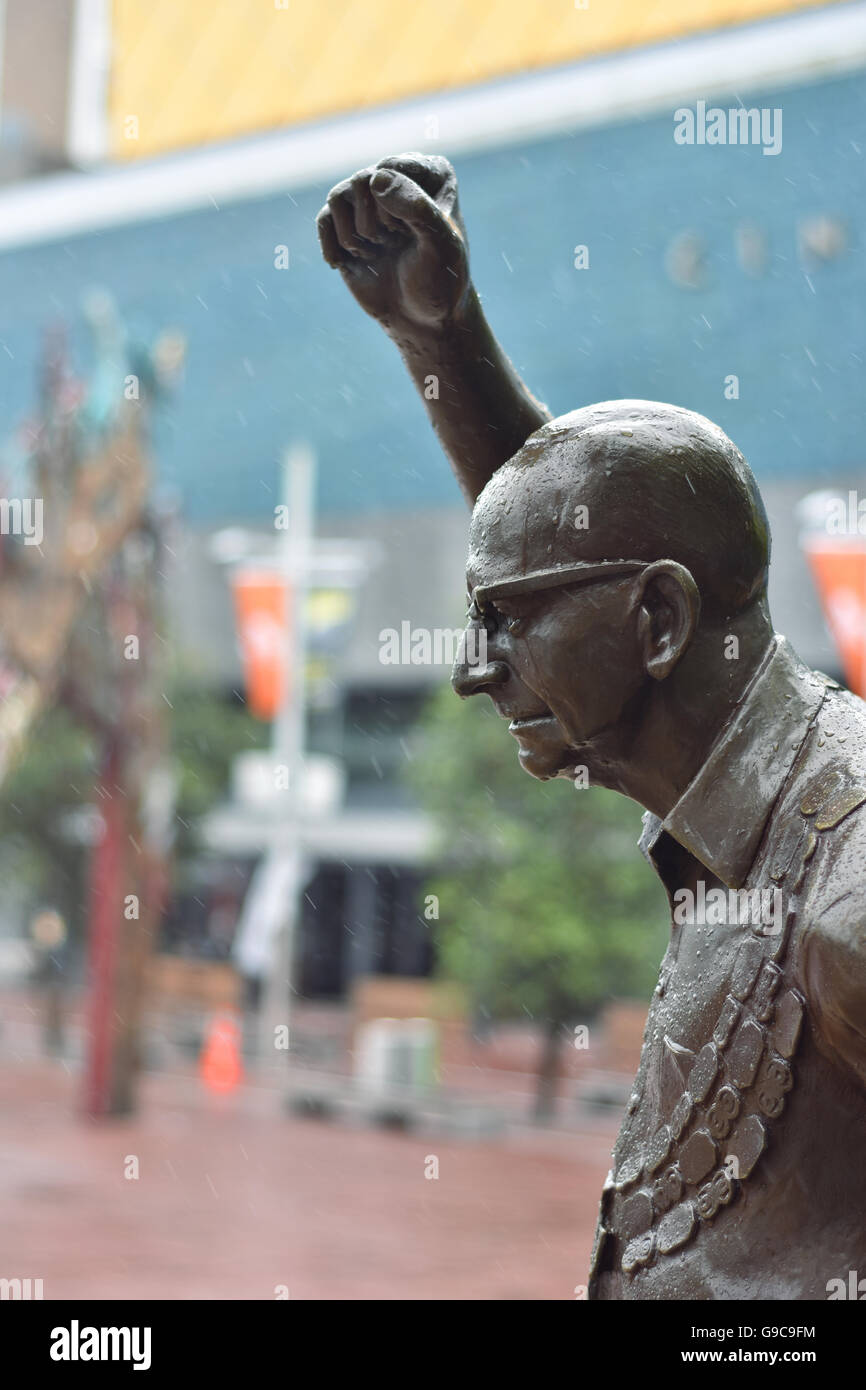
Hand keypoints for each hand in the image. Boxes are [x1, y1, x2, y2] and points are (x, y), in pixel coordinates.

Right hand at [317, 153, 470, 332]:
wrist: (421, 320)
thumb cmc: (439, 281)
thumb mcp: (441, 246)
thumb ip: (417, 207)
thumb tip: (376, 178)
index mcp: (431, 173)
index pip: (390, 170)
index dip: (394, 209)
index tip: (412, 236)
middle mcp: (398, 178)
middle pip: (361, 181)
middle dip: (374, 225)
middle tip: (394, 246)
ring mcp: (370, 201)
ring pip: (337, 197)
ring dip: (353, 237)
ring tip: (377, 254)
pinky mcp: (347, 225)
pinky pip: (324, 220)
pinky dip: (331, 245)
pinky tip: (345, 265)